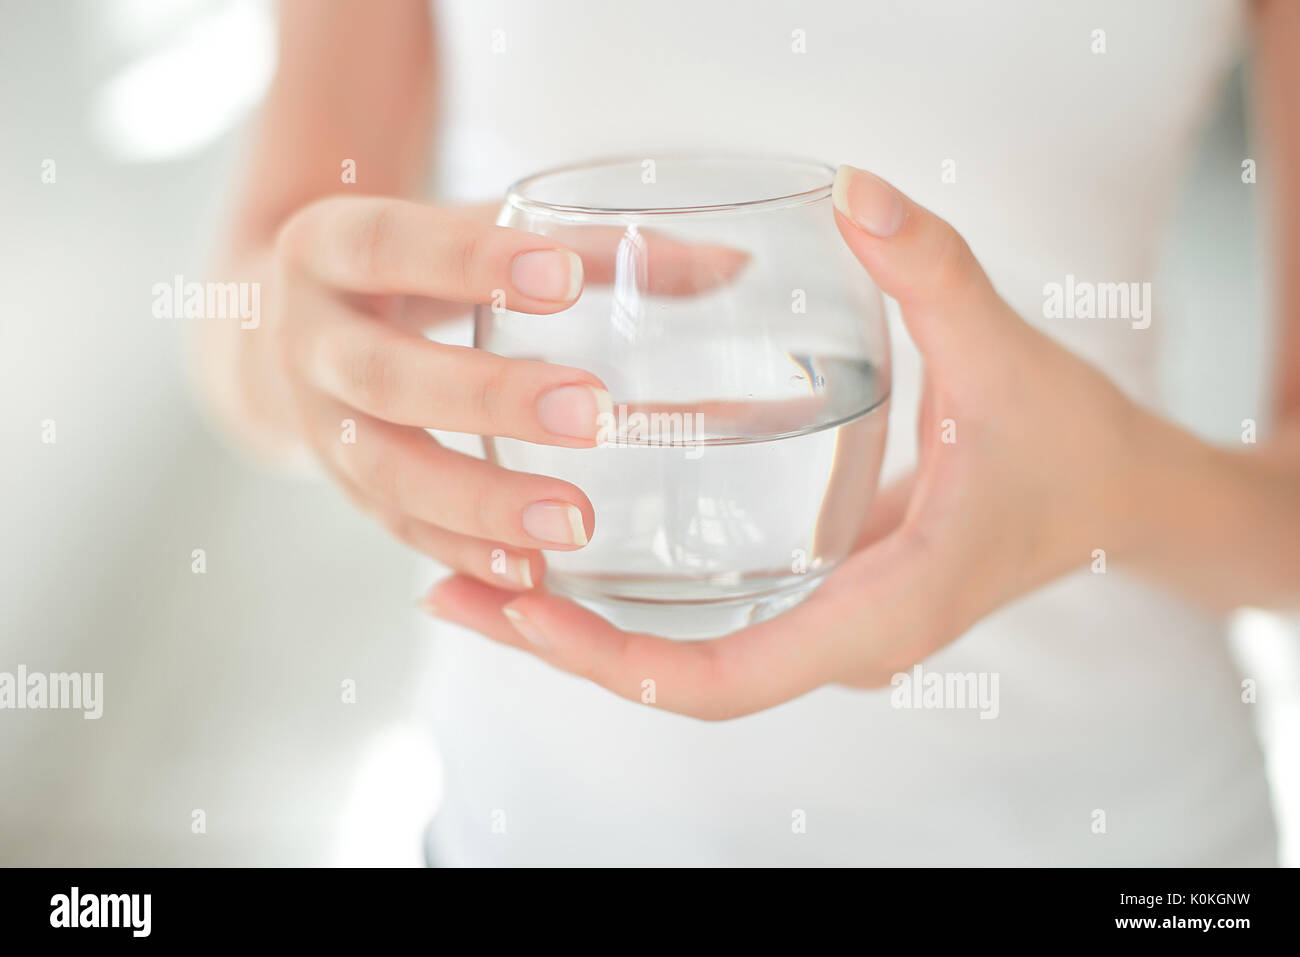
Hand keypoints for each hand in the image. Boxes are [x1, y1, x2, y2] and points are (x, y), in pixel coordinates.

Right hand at [257, 196, 746, 591]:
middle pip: (384, 376)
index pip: (393, 247)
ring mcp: (316, 426)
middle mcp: (305, 340)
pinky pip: (399, 530)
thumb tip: (730, 264)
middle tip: (592, 414)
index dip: (471, 264)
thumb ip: (585, 243)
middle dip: (487, 400)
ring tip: (573, 524)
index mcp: (328, 246)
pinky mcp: (344, 487)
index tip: (564, 280)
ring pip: (385, 474)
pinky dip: (464, 555)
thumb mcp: (468, 228)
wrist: (289, 318)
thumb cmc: (411, 262)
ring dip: (479, 505)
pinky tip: (533, 574)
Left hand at [421, 166, 1156, 718]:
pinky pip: (708, 630)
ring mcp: (827, 630)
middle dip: (562, 650)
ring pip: (684, 665)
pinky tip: (566, 557)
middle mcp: (843, 643)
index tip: (524, 608)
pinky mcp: (820, 601)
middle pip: (677, 683)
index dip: (614, 658)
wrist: (1116, 495)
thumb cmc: (1070, 446)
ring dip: (579, 636)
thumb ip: (936, 274)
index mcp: (882, 615)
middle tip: (449, 593)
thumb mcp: (1006, 360)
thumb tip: (858, 191)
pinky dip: (628, 610)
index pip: (725, 680)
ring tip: (473, 583)